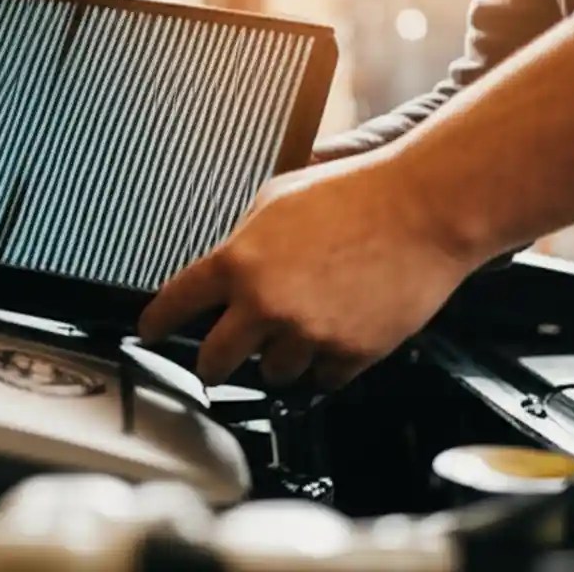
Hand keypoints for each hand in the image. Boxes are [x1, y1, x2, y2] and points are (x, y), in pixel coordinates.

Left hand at [138, 153, 479, 389]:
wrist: (423, 208)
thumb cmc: (356, 193)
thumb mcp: (277, 199)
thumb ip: (243, 241)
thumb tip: (224, 268)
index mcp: (238, 261)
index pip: (174, 304)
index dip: (155, 323)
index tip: (150, 333)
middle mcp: (266, 304)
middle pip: (214, 362)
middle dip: (211, 364)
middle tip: (215, 361)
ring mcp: (307, 333)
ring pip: (271, 374)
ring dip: (276, 360)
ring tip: (296, 331)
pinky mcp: (348, 353)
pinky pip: (320, 380)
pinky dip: (321, 366)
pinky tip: (330, 338)